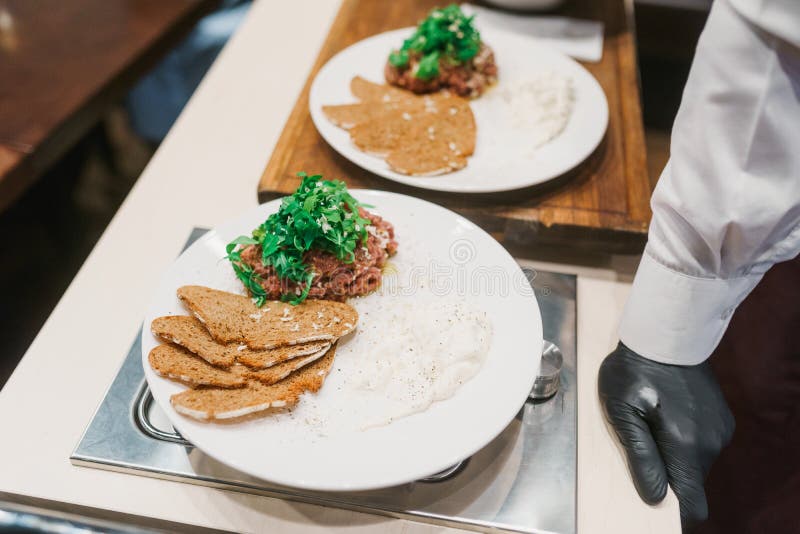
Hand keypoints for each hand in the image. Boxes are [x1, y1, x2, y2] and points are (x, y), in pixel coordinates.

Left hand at [598, 342, 734, 528]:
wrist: (666, 334)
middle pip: (690, 480)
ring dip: (675, 452)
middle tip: (643, 437)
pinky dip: (686, 437)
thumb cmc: (636, 369)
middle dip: (668, 471)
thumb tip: (655, 497)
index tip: (654, 487)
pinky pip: (703, 442)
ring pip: (696, 461)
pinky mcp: (723, 418)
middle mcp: (712, 442)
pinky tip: (668, 412)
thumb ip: (641, 458)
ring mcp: (721, 429)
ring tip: (653, 419)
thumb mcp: (624, 413)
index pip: (692, 502)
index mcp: (687, 446)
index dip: (673, 504)